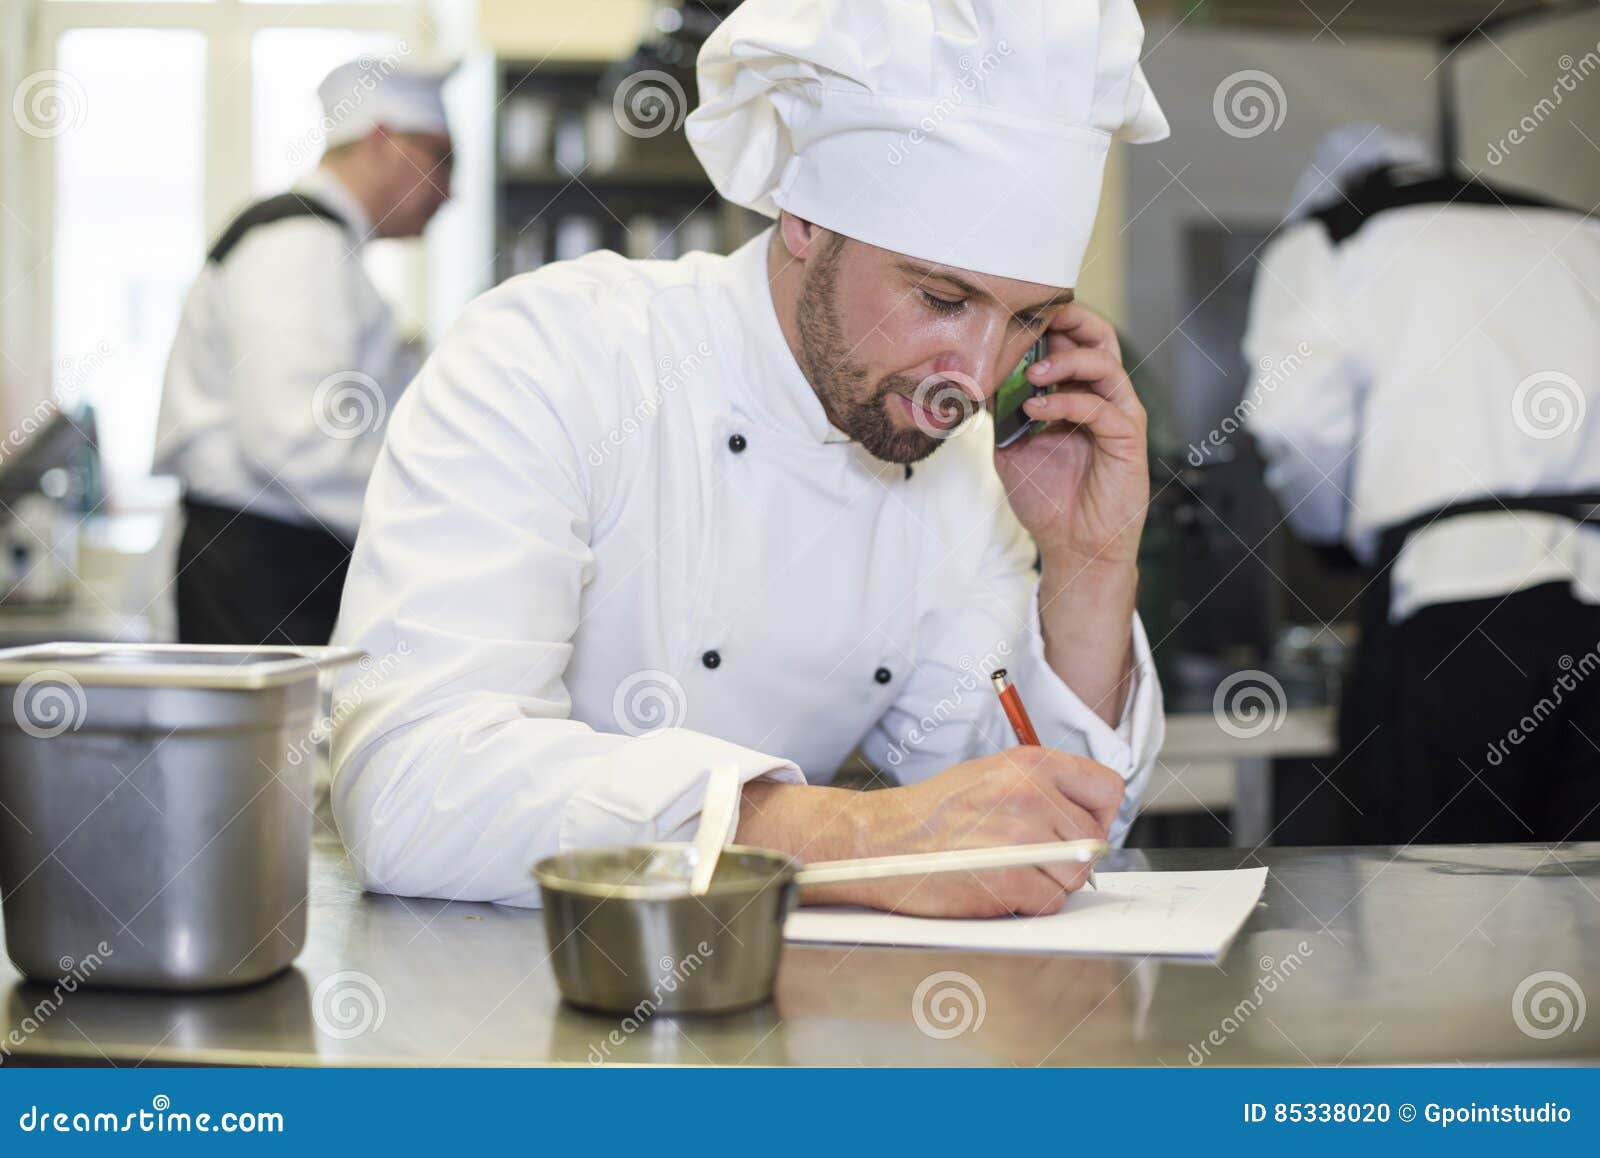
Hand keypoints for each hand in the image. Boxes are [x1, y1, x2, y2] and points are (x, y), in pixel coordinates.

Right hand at [807, 747, 1124, 916]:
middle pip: (1093, 841)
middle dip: (1069, 857)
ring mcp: (1023, 838)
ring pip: (1076, 876)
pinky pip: (1051, 903)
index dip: (1097, 814)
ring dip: (1049, 883)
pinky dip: (1029, 904)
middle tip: (1030, 857)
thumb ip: (1042, 788)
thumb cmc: (931, 813)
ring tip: (1009, 870)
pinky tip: (997, 887)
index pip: (1107, 788)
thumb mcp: (992, 774)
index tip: (1077, 827)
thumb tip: (1085, 816)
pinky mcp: (1010, 880)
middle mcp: (1032, 795)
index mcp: (1031, 763)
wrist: (882, 841)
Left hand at [993, 302, 1148, 568]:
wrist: (1074, 546)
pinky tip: (1037, 410)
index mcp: (1079, 393)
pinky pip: (1102, 408)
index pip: (1073, 341)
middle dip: (1070, 321)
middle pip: (1100, 338)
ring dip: (1066, 361)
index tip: (1014, 318)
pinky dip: (1067, 402)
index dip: (1049, 324)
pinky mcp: (1128, 440)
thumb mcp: (1010, 446)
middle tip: (1035, 322)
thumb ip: (1001, 411)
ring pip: (1105, 365)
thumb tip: (978, 376)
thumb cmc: (1048, 499)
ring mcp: (1119, 416)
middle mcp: (1103, 398)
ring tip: (1031, 373)